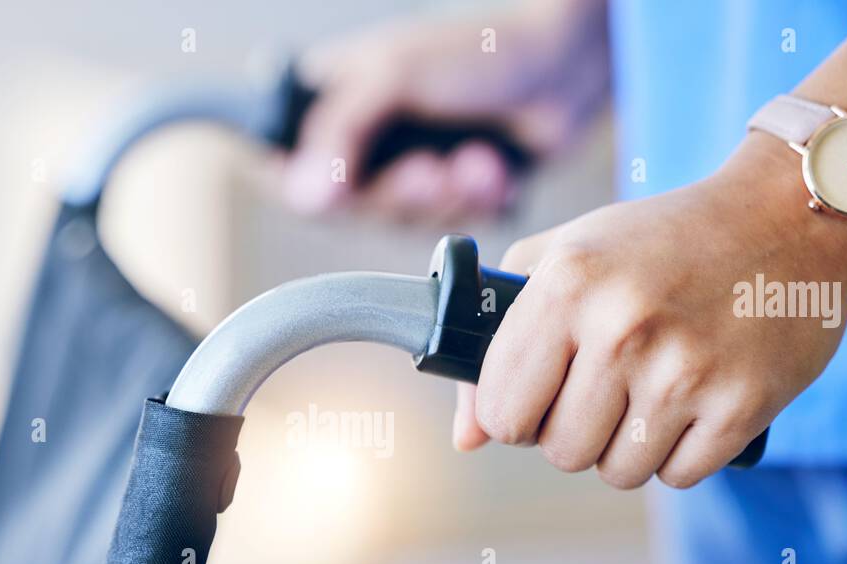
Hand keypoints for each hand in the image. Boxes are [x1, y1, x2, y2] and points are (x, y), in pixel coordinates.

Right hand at [282, 0, 608, 222]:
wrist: (565, 69)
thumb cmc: (478, 52)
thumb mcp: (393, 77)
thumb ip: (339, 131)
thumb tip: (302, 192)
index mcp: (332, 100)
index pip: (281, 162)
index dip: (301, 187)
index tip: (330, 194)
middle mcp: (363, 141)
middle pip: (347, 208)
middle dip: (398, 194)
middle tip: (432, 169)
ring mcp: (405, 170)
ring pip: (398, 223)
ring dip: (443, 198)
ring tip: (475, 162)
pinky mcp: (448, 197)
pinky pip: (443, 229)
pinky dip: (472, 204)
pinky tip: (494, 171)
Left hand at [454, 134, 846, 488]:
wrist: (788, 217)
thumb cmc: (658, 243)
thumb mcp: (566, 259)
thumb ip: (497, 343)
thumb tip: (467, 438)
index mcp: (568, 285)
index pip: (503, 413)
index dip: (517, 415)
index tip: (540, 398)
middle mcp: (623, 328)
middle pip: (561, 452)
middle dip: (575, 432)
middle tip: (607, 389)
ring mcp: (685, 371)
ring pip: (618, 472)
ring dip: (627, 447)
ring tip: (651, 392)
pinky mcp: (742, 405)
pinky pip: (679, 475)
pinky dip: (681, 452)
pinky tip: (693, 402)